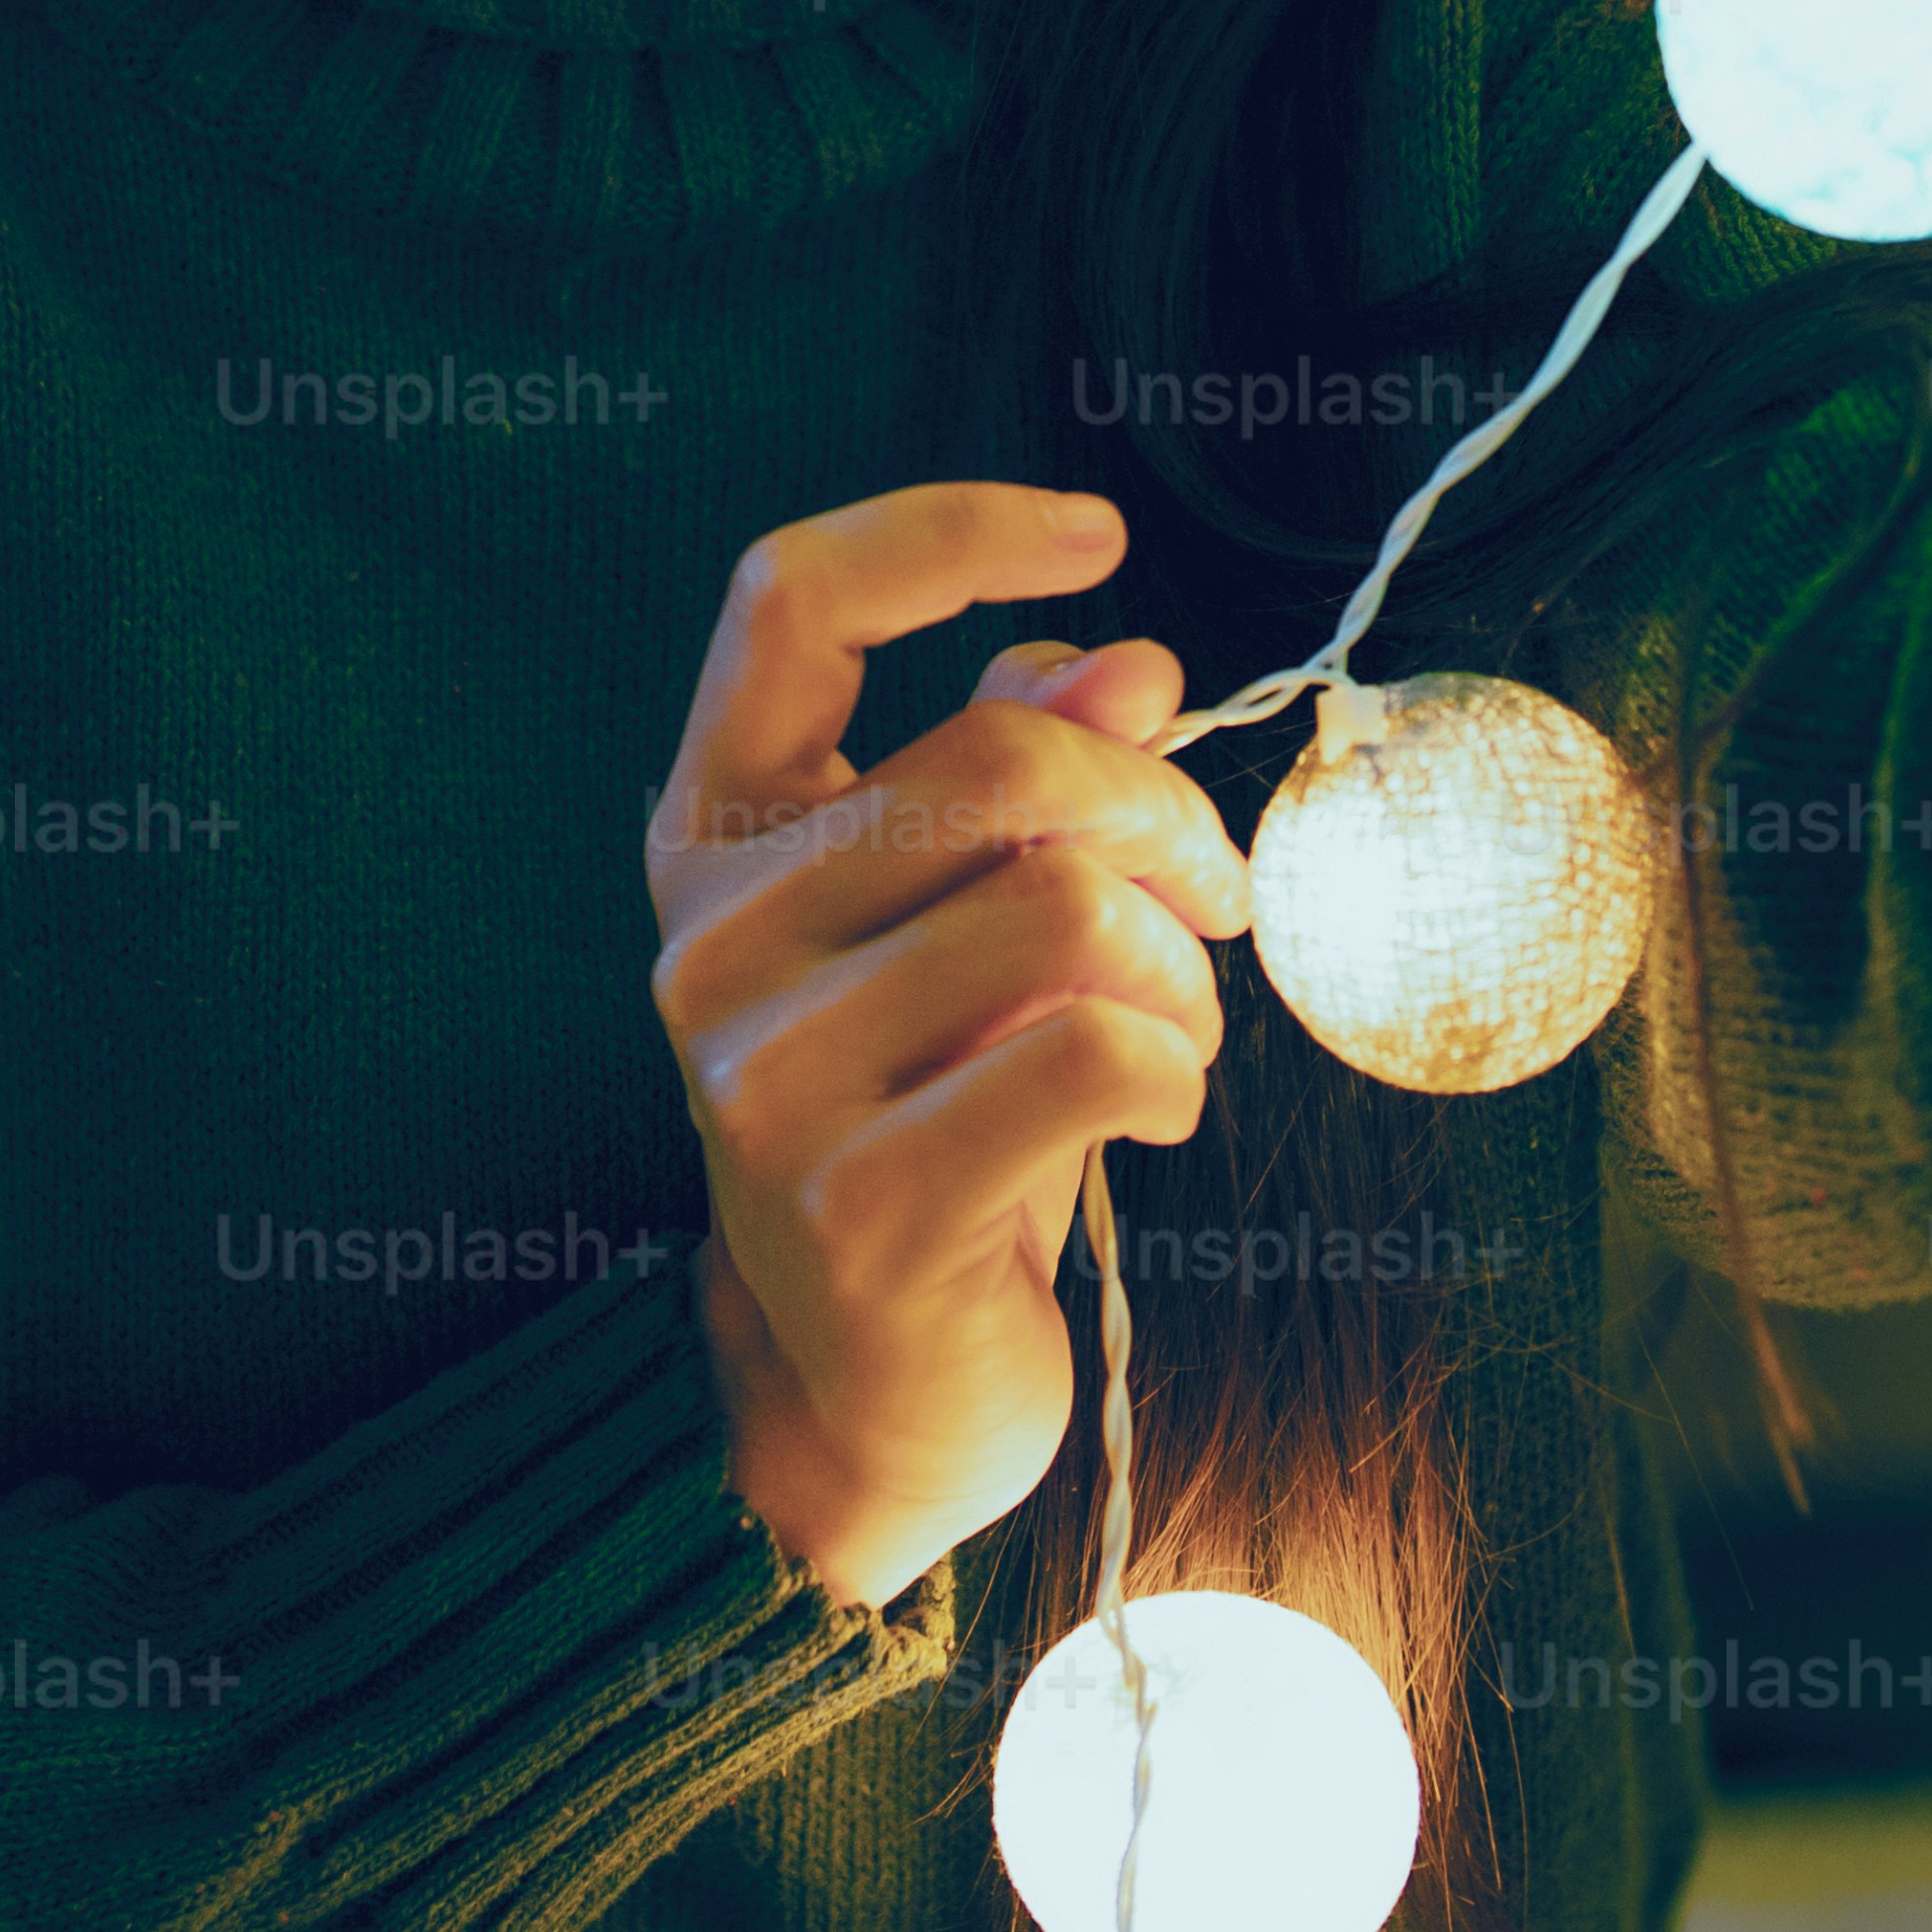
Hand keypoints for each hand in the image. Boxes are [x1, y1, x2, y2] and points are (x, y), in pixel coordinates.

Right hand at [644, 483, 1249, 1618]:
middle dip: (1165, 816)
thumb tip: (1128, 660)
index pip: (787, 598)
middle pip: (1004, 763)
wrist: (865, 1400)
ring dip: (1183, 972)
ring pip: (1069, 912)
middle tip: (1222, 901)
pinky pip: (1100, 1057)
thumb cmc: (937, 1122)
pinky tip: (1154, 1114)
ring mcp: (767, 1081)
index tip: (1097, 537)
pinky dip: (1177, 1072)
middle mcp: (709, 942)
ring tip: (1179, 1030)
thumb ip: (1021, 783)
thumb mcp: (970, 930)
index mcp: (713, 836)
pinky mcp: (861, 1207)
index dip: (948, 531)